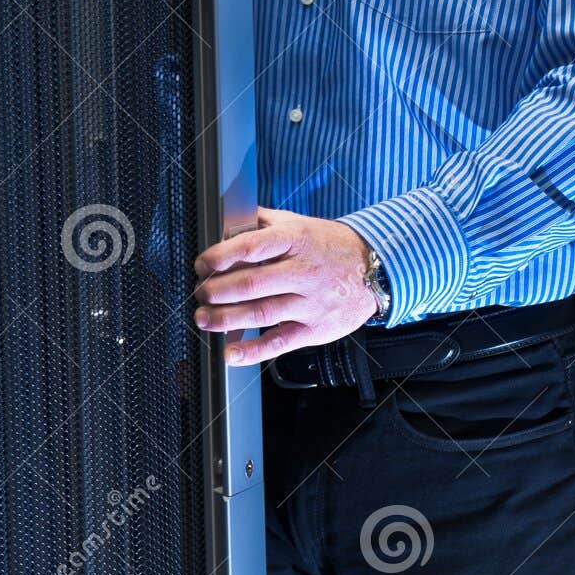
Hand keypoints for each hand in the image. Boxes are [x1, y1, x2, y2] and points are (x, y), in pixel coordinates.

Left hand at [193, 206, 379, 366]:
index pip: (251, 247)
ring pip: (261, 313)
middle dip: (216, 290)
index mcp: (295, 240)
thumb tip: (225, 222)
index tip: (202, 263)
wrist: (375, 269)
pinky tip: (230, 353)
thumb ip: (262, 222)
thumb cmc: (329, 246)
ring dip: (225, 319)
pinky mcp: (315, 329)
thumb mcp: (298, 224)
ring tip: (204, 318)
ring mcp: (310, 302)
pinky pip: (280, 343)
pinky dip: (252, 351)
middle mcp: (303, 271)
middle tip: (200, 293)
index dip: (220, 256)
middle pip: (251, 283)